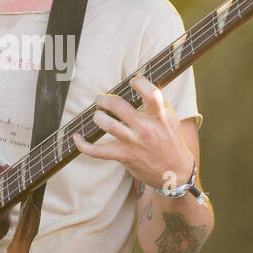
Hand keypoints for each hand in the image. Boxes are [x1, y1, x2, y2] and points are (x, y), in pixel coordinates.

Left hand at [71, 76, 194, 188]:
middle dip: (104, 99)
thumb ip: (156, 102)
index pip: (150, 93)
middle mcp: (146, 128)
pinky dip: (83, 145)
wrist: (175, 171)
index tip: (133, 82)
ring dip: (97, 117)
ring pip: (107, 125)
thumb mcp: (169, 117)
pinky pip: (98, 151)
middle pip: (118, 105)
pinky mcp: (124, 156)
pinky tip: (77, 137)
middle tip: (102, 100)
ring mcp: (134, 143)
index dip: (138, 82)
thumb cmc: (170, 139)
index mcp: (159, 115)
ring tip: (98, 115)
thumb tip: (139, 83)